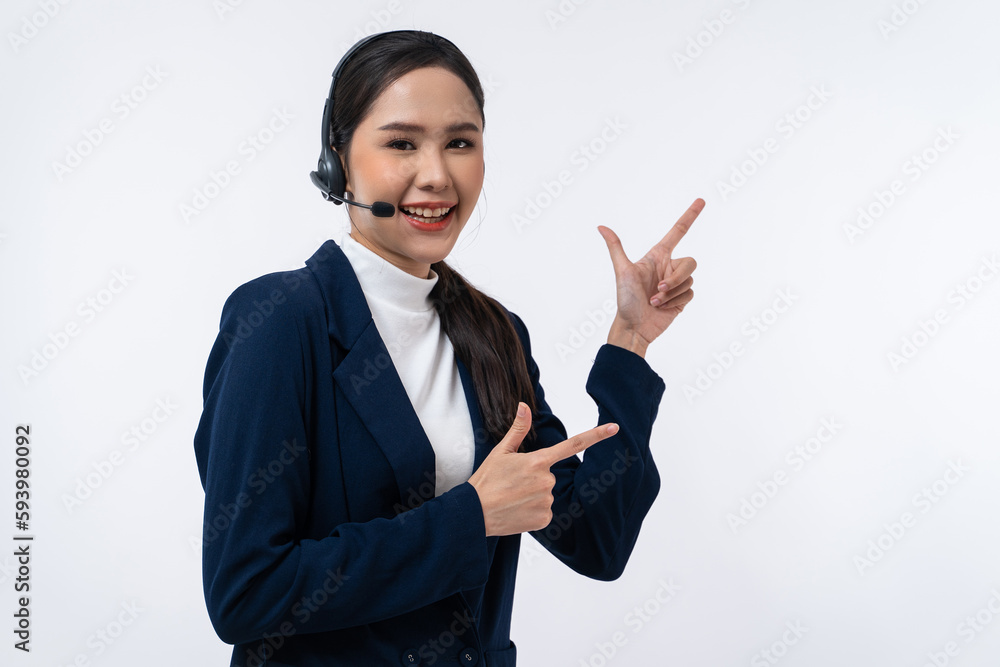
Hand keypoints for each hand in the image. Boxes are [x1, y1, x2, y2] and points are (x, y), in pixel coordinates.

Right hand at [468, 402, 618, 536]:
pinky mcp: (545, 519)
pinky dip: (533, 512)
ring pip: (546, 494)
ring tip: (511, 498)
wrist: (474, 513)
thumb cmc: (486, 481)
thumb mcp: (500, 452)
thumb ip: (518, 429)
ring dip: (533, 496)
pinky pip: (545, 512)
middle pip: (549, 476)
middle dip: (534, 478)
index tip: (614, 428)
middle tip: (511, 484)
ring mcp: (547, 501)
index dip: (596, 435)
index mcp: (538, 461)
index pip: (573, 444)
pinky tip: (517, 511)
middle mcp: (547, 480)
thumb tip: (523, 405)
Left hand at [597, 198, 703, 349]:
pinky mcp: (681, 299)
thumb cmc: (625, 300)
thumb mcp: (622, 271)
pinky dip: (676, 301)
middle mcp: (668, 267)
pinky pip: (690, 293)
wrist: (634, 327)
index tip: (701, 201)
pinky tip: (663, 307)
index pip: (677, 232)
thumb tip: (600, 226)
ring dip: (672, 292)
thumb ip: (616, 247)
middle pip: (690, 262)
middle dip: (676, 278)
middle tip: (657, 289)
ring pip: (689, 279)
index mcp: (657, 256)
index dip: (689, 216)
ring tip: (655, 301)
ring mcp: (676, 283)